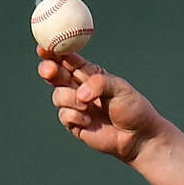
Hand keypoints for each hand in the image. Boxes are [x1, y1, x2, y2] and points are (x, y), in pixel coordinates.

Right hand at [36, 46, 166, 162]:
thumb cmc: (133, 108)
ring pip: (57, 96)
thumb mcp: (119, 88)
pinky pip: (64, 115)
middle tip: (50, 71)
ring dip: (70, 99)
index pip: (66, 59)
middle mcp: (78, 87)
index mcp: (88, 73)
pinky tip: (90, 121)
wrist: (139, 136)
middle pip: (54, 74)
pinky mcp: (74, 123)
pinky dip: (75, 116)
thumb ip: (99, 84)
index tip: (44, 48)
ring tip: (87, 106)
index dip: (53, 51)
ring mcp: (75, 106)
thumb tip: (80, 94)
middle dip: (48, 70)